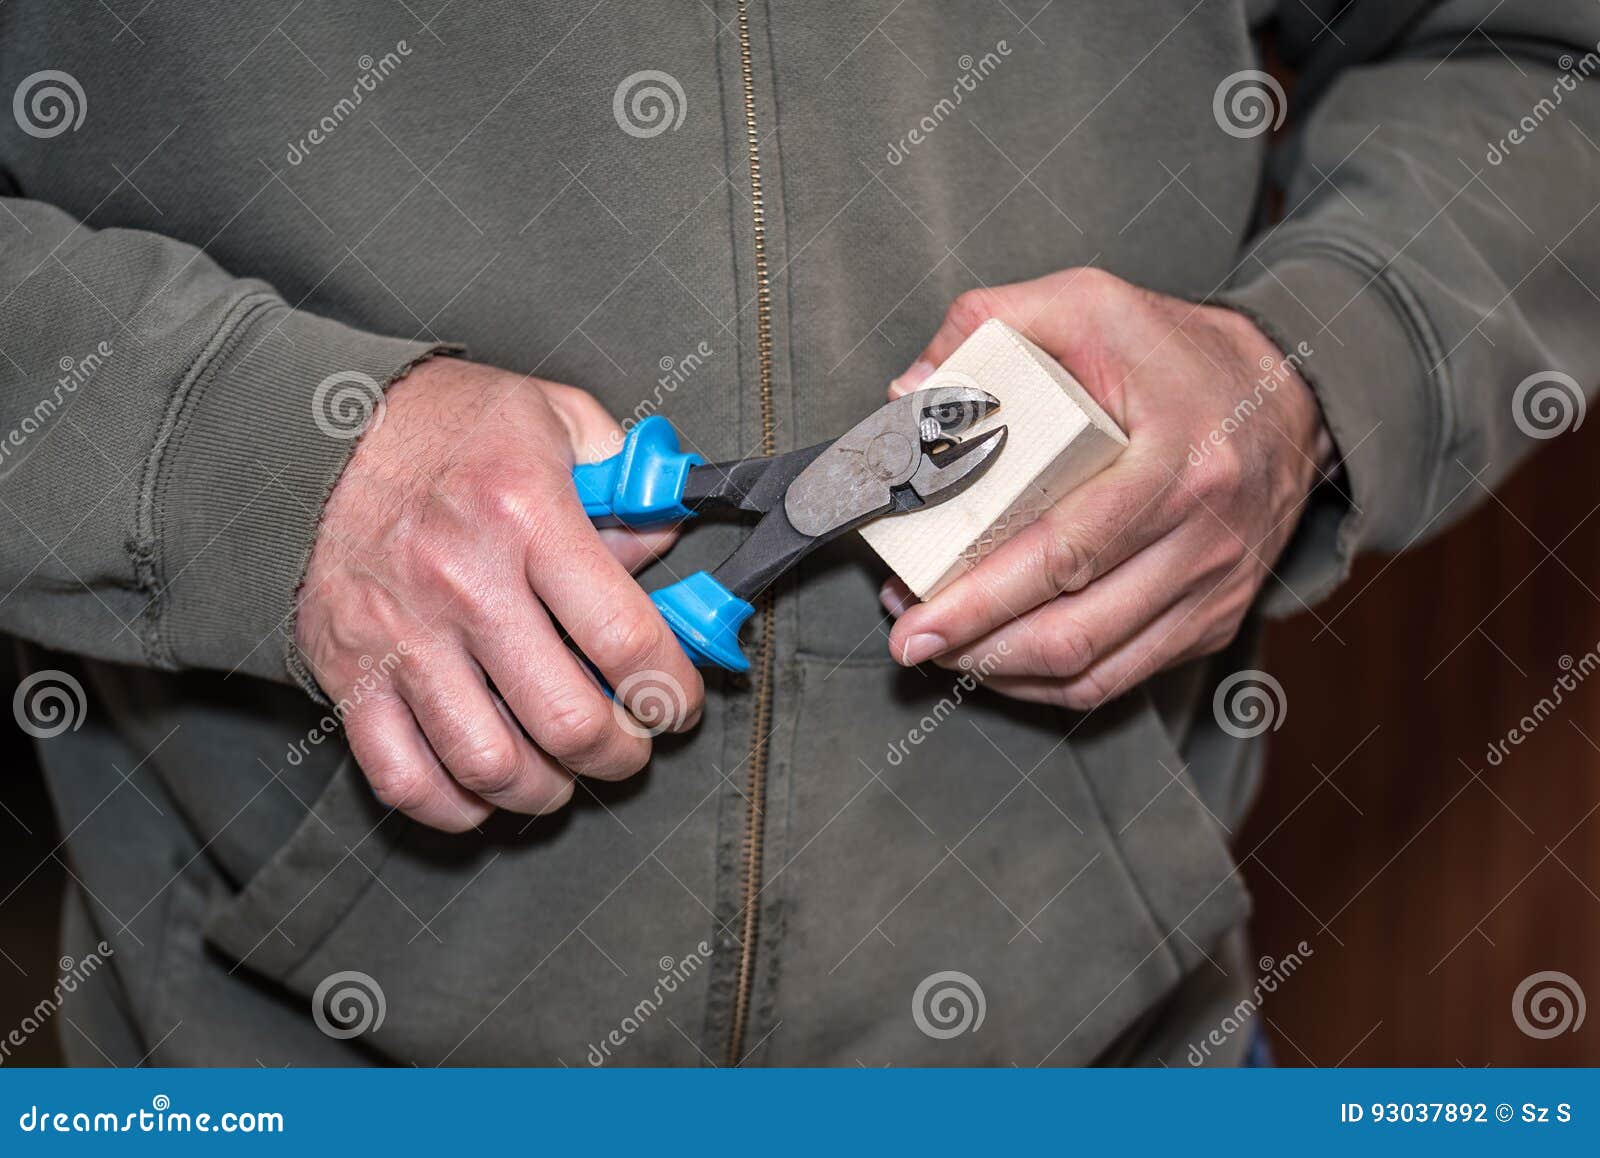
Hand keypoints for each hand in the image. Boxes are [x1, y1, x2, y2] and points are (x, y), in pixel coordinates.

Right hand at [296, 357, 704, 830]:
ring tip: (565, 772)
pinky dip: (454, 806)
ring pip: (489, 764)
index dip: (670, 690)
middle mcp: (463, 583)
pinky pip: (402, 776)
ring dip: (546, 789)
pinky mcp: (347, 670)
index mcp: (526, 514)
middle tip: (631, 745)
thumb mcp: (557, 418)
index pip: (624, 638)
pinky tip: (486, 790)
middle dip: (619, 752)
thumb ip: (626, 483)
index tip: (678, 701)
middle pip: (565, 719)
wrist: (316, 426)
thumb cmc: (450, 424)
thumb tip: (668, 547)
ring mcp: (400, 635)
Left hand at [881, 268, 1333, 710]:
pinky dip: (1051, 682)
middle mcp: (1205, 536)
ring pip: (1096, 669)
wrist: (1290, 393)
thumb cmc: (1176, 353)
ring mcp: (1215, 587)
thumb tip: (908, 391)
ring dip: (1005, 670)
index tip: (916, 618)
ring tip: (944, 647)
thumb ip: (994, 323)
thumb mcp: (1090, 303)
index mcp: (1178, 460)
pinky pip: (1122, 678)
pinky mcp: (1214, 618)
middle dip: (978, 646)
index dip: (984, 599)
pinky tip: (1001, 659)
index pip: (1068, 553)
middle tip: (910, 641)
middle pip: (1077, 629)